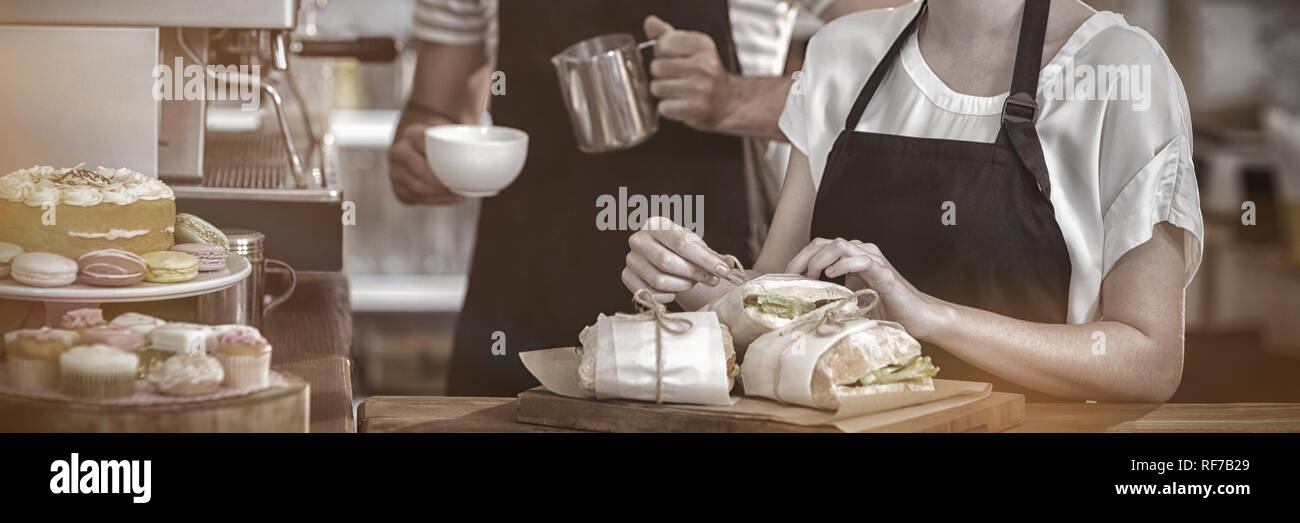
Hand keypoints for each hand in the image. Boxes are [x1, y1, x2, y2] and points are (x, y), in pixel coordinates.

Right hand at [387, 109, 465, 204]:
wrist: (417, 143)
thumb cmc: (440, 138)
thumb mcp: (450, 129)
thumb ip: (468, 132)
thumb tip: (496, 145)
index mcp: (412, 133)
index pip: (424, 144)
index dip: (440, 158)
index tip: (459, 168)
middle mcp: (399, 152)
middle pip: (419, 170)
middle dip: (441, 182)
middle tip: (460, 188)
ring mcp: (395, 171)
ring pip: (416, 188)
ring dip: (439, 194)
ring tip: (459, 196)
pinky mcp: (398, 189)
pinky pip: (414, 198)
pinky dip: (433, 200)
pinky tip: (448, 198)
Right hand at [623, 216, 733, 302]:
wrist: (659, 255)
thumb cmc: (680, 249)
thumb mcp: (696, 246)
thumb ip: (713, 256)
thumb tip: (729, 265)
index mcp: (656, 224)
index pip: (681, 243)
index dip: (704, 259)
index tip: (724, 271)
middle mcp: (638, 240)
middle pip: (668, 262)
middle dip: (694, 274)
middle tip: (712, 280)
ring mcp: (631, 260)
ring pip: (659, 280)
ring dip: (682, 285)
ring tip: (691, 282)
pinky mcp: (627, 277)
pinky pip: (650, 294)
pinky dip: (668, 295)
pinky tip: (675, 289)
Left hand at [643, 15, 735, 131]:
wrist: (727, 100)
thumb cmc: (704, 72)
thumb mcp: (689, 48)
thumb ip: (667, 34)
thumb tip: (650, 22)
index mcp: (702, 44)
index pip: (662, 44)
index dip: (661, 53)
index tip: (673, 58)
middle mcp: (704, 64)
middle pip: (656, 67)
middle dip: (660, 74)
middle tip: (676, 77)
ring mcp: (701, 87)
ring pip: (657, 87)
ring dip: (662, 91)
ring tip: (678, 90)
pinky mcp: (697, 108)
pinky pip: (664, 107)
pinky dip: (668, 108)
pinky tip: (680, 103)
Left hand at [786, 238, 945, 338]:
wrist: (918, 318)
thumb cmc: (887, 311)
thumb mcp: (851, 303)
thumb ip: (832, 297)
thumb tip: (802, 306)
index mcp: (853, 259)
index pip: (820, 248)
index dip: (800, 258)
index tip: (787, 277)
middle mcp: (862, 254)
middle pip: (824, 242)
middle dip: (803, 257)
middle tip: (792, 277)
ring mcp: (873, 260)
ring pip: (839, 245)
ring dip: (819, 259)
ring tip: (811, 277)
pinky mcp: (883, 273)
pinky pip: (860, 260)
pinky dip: (842, 264)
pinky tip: (831, 276)